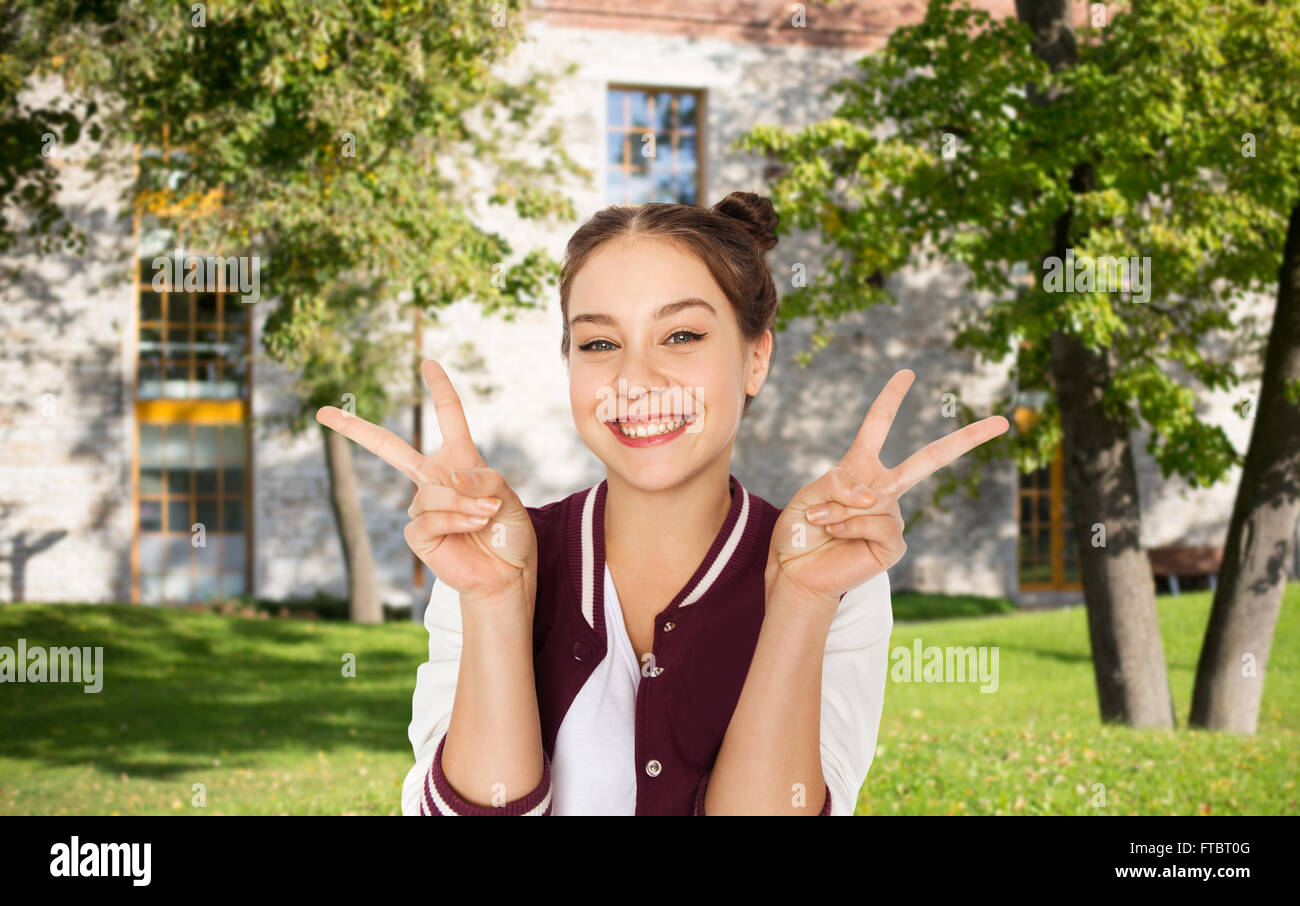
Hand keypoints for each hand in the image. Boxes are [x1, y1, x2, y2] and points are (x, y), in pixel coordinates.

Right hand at [315, 360, 536, 603]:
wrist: (505, 575)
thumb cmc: (508, 533)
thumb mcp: (507, 498)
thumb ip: (483, 479)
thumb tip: (449, 476)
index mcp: (459, 461)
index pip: (448, 418)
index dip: (440, 390)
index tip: (428, 363)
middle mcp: (434, 480)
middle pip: (389, 448)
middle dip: (355, 429)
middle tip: (323, 412)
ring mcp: (422, 506)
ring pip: (432, 493)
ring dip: (464, 505)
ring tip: (484, 517)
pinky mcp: (417, 533)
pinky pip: (428, 517)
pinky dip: (455, 521)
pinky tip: (469, 529)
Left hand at [769, 369, 1008, 604]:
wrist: (796, 572)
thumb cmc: (800, 533)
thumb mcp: (809, 495)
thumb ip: (837, 483)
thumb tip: (874, 495)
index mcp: (860, 468)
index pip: (879, 425)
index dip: (891, 398)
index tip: (907, 373)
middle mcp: (883, 489)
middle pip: (929, 459)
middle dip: (966, 439)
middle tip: (1001, 422)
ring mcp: (891, 515)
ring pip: (875, 499)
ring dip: (839, 509)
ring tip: (822, 522)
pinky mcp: (893, 543)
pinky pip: (879, 522)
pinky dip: (850, 525)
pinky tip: (837, 534)